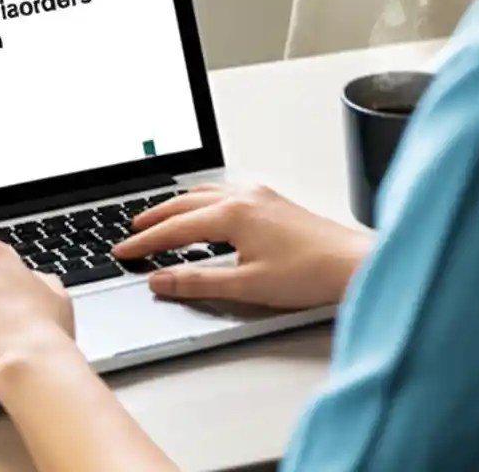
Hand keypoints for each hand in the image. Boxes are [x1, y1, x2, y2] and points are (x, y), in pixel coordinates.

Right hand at [114, 184, 372, 308]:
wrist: (354, 265)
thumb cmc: (310, 274)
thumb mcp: (246, 285)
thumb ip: (198, 282)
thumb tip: (162, 281)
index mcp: (232, 214)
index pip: (175, 229)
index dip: (146, 243)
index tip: (124, 251)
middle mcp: (244, 198)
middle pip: (185, 204)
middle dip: (156, 218)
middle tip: (133, 231)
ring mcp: (260, 197)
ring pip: (205, 193)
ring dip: (179, 205)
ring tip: (161, 217)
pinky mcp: (274, 203)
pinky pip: (226, 193)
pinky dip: (203, 201)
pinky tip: (206, 210)